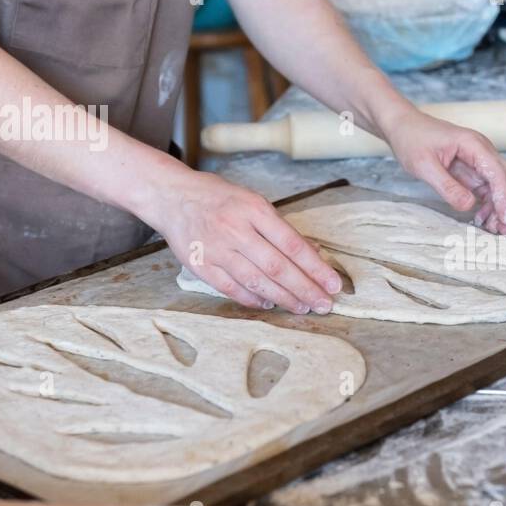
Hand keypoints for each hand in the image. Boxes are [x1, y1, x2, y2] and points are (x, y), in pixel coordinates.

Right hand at [148, 169, 341, 312]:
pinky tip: (269, 305)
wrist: (171, 196)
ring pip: (257, 281)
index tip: (333, 284)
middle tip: (324, 305)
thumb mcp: (253, 201)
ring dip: (283, 298)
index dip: (316, 267)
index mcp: (254, 210)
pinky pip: (231, 288)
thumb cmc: (219, 198)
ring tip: (302, 308)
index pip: (293, 244)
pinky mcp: (201, 265)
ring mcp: (216, 249)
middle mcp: (236, 230)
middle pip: (278, 267)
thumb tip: (310, 254)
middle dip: (305, 289)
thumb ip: (278, 228)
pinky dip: (252, 299)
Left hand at [382, 109, 505, 235]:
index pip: (497, 173)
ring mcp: (478, 159)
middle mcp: (481, 150)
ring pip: (498, 185)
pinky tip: (483, 218)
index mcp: (473, 144)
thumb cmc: (412, 139)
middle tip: (505, 229)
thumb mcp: (424, 166)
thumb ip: (447, 186)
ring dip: (499, 206)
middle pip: (505, 178)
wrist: (403, 126)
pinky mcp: (472, 168)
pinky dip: (488, 204)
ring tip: (494, 228)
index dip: (504, 197)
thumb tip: (469, 205)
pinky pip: (486, 187)